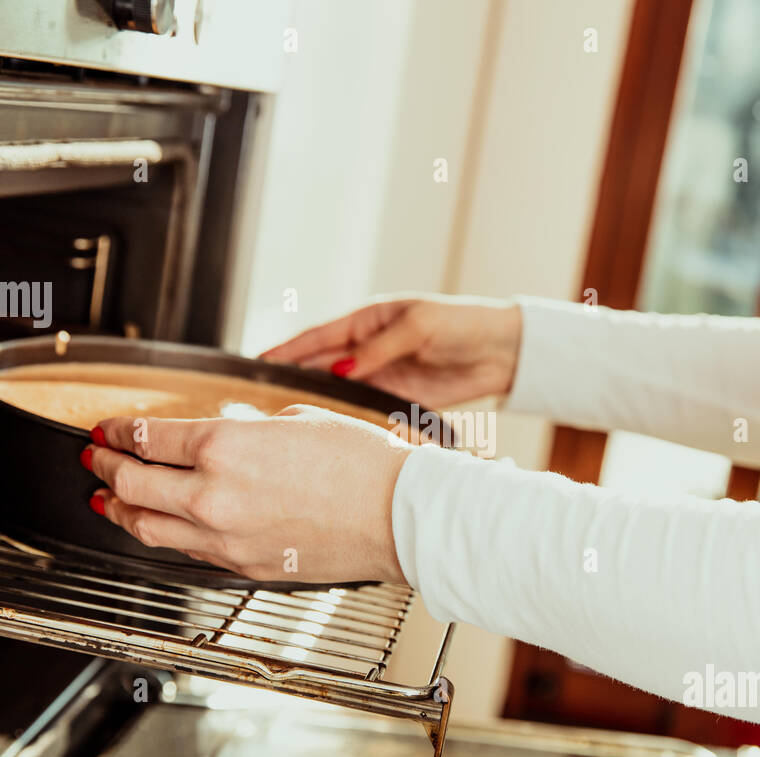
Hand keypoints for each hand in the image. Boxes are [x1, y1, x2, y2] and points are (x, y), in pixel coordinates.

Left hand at [83, 407, 413, 583]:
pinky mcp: (242, 566)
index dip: (117, 431)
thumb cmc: (361, 464)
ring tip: (105, 499)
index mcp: (222, 448)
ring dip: (119, 509)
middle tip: (93, 457)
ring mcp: (224, 538)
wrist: (397, 515)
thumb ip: (246, 430)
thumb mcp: (295, 421)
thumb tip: (227, 435)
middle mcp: (212, 496)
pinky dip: (165, 535)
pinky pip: (187, 551)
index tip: (107, 429)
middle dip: (105, 466)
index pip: (146, 438)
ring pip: (147, 527)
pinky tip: (160, 525)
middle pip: (133, 483)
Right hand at [260, 294, 522, 408]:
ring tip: (282, 422)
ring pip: (336, 392)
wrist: (504, 352)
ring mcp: (379, 375)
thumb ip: (378, 349)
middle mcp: (367, 348)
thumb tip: (339, 369)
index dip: (285, 351)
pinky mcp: (397, 399)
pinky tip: (325, 433)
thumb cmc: (463, 324)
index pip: (316, 337)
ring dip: (313, 405)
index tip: (255, 364)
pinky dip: (343, 421)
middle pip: (319, 366)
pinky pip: (361, 411)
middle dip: (290, 380)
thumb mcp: (419, 327)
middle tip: (258, 400)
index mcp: (367, 320)